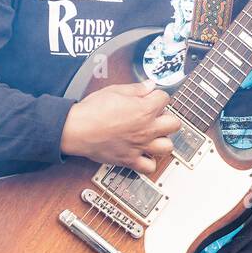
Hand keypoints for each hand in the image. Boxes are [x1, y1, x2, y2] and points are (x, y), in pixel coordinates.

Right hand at [59, 80, 180, 172]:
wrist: (77, 129)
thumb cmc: (92, 111)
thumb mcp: (115, 90)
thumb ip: (136, 89)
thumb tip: (149, 85)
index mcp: (144, 110)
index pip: (165, 98)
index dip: (157, 96)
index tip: (151, 97)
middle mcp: (146, 129)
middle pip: (174, 124)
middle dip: (167, 118)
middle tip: (156, 117)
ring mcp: (140, 146)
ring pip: (167, 147)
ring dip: (162, 140)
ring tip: (153, 136)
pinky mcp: (130, 160)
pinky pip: (149, 167)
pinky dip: (149, 162)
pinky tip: (144, 154)